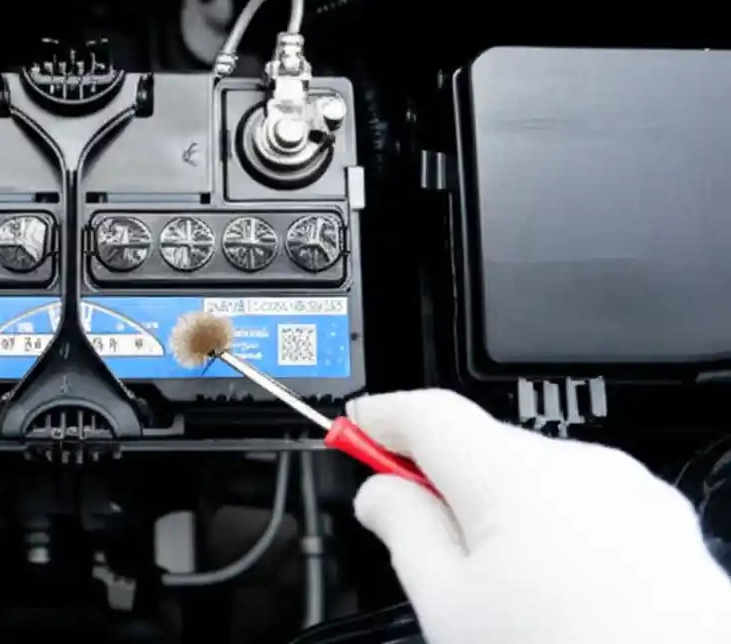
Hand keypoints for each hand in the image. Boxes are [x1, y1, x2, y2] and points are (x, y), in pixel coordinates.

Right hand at [350, 389, 730, 643]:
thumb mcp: (449, 606)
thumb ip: (404, 532)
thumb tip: (379, 492)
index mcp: (514, 475)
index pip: (428, 412)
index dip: (381, 417)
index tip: (356, 428)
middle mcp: (579, 465)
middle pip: (481, 447)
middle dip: (440, 478)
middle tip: (409, 531)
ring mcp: (630, 491)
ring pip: (536, 479)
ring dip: (500, 508)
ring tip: (496, 591)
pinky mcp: (662, 523)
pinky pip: (585, 505)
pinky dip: (554, 529)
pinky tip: (553, 592)